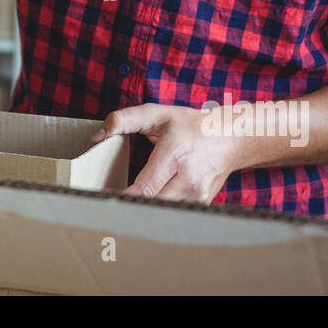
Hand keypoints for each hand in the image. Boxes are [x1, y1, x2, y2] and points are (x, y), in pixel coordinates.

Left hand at [90, 103, 240, 203]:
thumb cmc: (190, 125)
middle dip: (130, 206)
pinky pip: (174, 213)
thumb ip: (124, 119)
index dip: (123, 197)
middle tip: (108, 204)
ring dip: (144, 210)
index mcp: (175, 154)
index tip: (104, 199)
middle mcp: (189, 178)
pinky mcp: (201, 204)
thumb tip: (97, 136)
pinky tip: (148, 206)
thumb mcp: (158, 113)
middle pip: (152, 205)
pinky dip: (159, 211)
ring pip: (163, 213)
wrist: (230, 137)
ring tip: (125, 206)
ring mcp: (198, 194)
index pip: (145, 188)